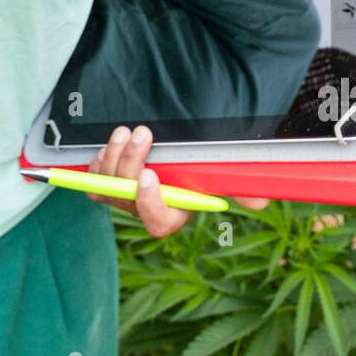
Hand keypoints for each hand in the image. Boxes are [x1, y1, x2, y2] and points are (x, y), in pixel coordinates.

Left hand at [86, 126, 270, 237]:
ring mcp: (123, 201)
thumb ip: (239, 188)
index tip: (150, 175)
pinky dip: (98, 162)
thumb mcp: (217, 175)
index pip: (158, 223)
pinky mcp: (107, 187)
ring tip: (125, 132)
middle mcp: (145, 211)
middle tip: (140, 134)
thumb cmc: (195, 169)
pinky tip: (110, 146)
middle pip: (128, 198)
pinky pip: (94, 181)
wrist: (169, 156)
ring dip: (114, 156)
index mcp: (174, 213)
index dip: (149, 203)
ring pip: (107, 187)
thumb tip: (261, 202)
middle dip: (130, 163)